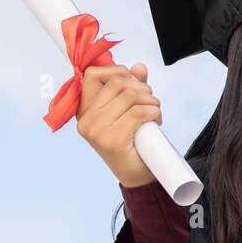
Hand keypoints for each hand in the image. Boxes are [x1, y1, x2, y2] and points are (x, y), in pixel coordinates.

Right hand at [75, 63, 161, 187]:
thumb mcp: (128, 112)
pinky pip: (139, 113)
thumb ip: (132, 88)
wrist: (136, 175)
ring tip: (155, 112)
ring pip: (131, 97)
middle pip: (118, 84)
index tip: (133, 81)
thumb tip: (139, 67)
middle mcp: (86, 120)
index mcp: (85, 110)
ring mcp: (97, 131)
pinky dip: (154, 112)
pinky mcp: (112, 140)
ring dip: (151, 101)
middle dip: (142, 88)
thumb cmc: (132, 142)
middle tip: (151, 101)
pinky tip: (156, 120)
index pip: (92, 75)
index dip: (116, 71)